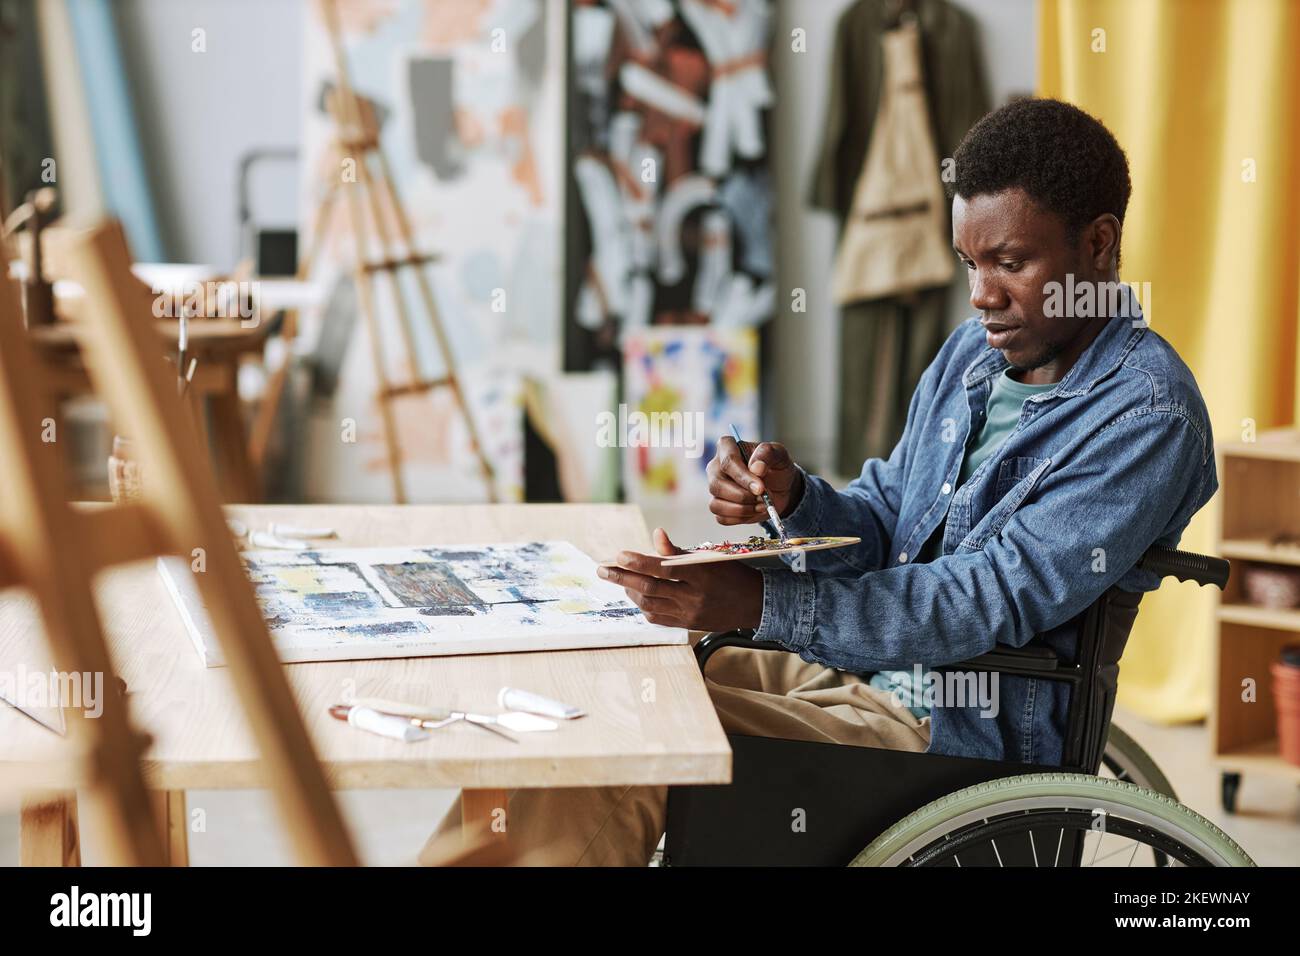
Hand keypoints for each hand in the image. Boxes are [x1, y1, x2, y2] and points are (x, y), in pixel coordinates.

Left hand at [597, 528, 763, 631]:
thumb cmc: (730, 573)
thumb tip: (656, 534)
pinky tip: (636, 595)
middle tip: (603, 570)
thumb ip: (678, 551)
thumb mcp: (709, 556)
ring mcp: (690, 613)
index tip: (619, 555)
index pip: (663, 568)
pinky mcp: (687, 625)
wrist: (754, 603)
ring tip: (619, 579)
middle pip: (650, 588)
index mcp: (701, 573)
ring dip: (630, 591)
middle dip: (623, 578)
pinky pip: (657, 617)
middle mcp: (694, 595)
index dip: (639, 562)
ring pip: (650, 604)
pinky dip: (643, 606)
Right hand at [706, 436, 801, 525]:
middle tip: (763, 498)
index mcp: (727, 448)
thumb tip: (756, 468)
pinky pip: (722, 518)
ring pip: (716, 504)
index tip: (760, 488)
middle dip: (743, 496)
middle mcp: (715, 468)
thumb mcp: (779, 454)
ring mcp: (715, 488)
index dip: (743, 477)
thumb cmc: (776, 466)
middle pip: (717, 485)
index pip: (727, 461)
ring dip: (742, 509)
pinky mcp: (720, 506)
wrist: (780, 487)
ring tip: (762, 505)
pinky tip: (754, 510)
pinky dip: (741, 518)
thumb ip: (768, 454)